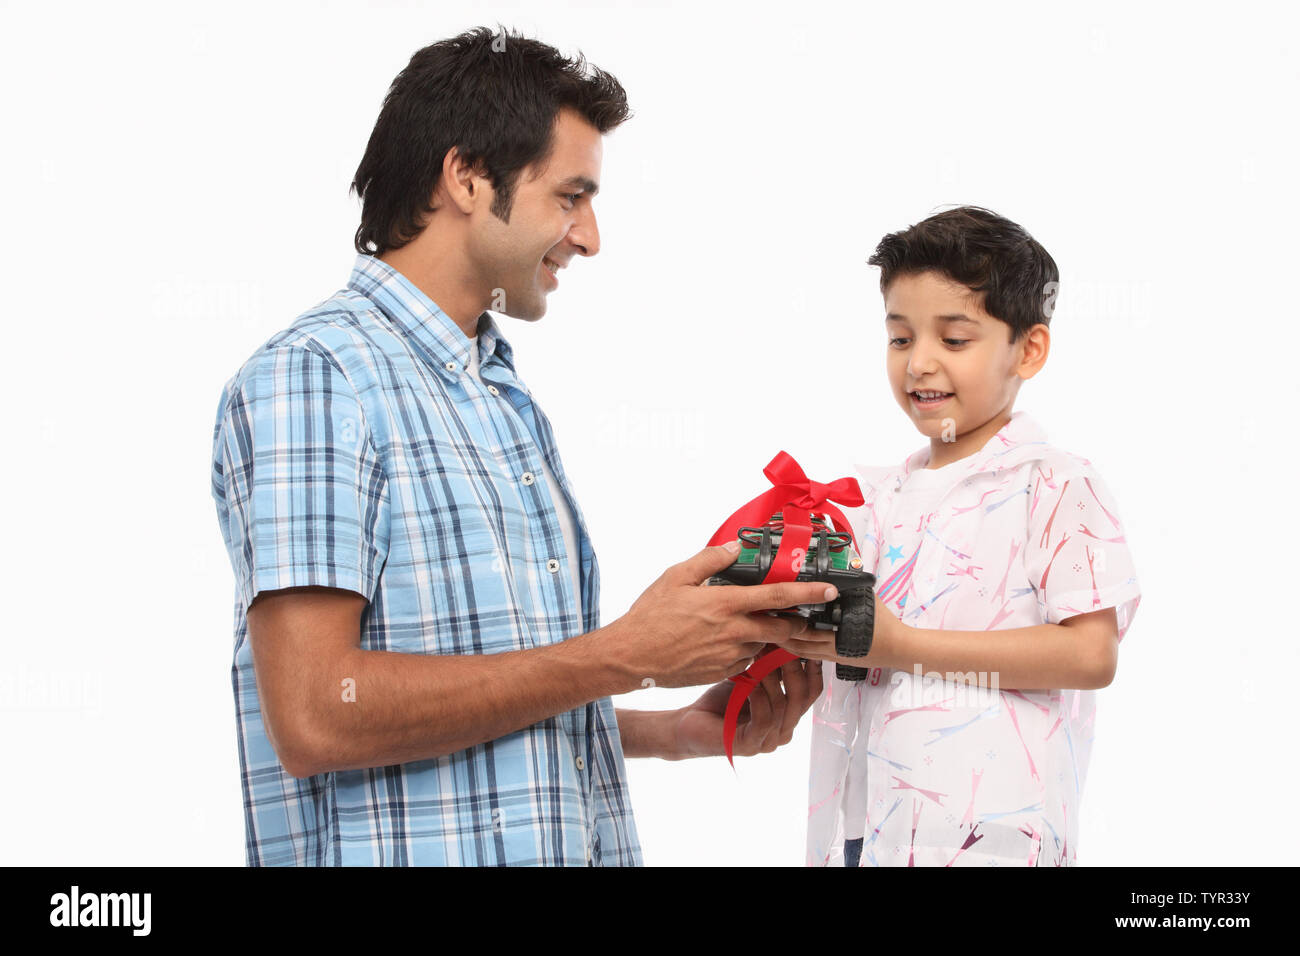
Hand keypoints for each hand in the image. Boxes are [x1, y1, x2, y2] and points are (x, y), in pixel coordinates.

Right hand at [608, 543, 840, 689]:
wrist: (631, 657)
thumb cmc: (650, 615)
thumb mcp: (676, 577)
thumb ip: (709, 559)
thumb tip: (733, 546)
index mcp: (725, 604)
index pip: (778, 598)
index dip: (808, 594)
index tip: (829, 591)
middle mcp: (733, 631)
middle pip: (782, 629)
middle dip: (799, 625)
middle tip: (805, 619)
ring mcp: (729, 655)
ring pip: (763, 645)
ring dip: (765, 638)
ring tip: (749, 628)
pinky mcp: (722, 671)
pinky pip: (745, 660)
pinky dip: (746, 650)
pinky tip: (728, 642)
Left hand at [672, 651, 823, 757]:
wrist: (690, 723)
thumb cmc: (719, 702)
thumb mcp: (752, 678)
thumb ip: (772, 666)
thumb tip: (786, 637)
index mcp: (788, 715)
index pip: (812, 691)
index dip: (811, 667)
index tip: (803, 643)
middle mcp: (783, 730)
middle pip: (801, 697)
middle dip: (790, 666)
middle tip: (777, 644)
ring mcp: (768, 740)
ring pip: (782, 705)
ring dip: (770, 676)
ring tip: (759, 655)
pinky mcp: (750, 745)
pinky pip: (764, 718)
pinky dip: (758, 695)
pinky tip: (748, 680)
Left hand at [776, 591, 905, 667]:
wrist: (900, 648)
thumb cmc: (885, 623)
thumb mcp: (866, 599)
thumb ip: (849, 587)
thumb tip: (837, 572)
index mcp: (838, 632)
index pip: (806, 629)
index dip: (787, 622)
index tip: (773, 611)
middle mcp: (832, 648)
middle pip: (799, 643)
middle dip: (780, 633)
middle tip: (764, 622)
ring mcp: (833, 656)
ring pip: (802, 653)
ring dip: (785, 643)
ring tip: (768, 633)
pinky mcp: (835, 660)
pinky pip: (811, 657)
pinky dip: (796, 650)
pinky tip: (787, 643)